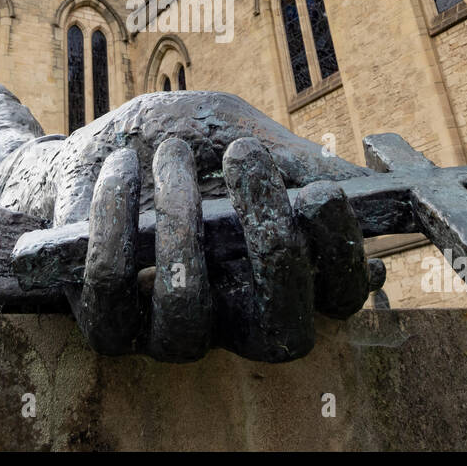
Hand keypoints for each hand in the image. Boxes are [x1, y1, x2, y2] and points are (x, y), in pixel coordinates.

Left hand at [67, 135, 371, 362]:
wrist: (96, 151)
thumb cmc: (183, 143)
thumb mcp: (241, 132)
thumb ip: (294, 160)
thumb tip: (370, 188)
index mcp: (284, 276)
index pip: (339, 299)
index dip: (343, 259)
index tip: (324, 195)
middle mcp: (239, 321)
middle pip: (281, 331)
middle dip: (271, 242)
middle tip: (248, 159)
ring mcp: (175, 333)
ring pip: (187, 307)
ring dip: (179, 218)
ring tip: (172, 151)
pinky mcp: (111, 328)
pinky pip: (112, 287)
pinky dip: (114, 217)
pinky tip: (122, 165)